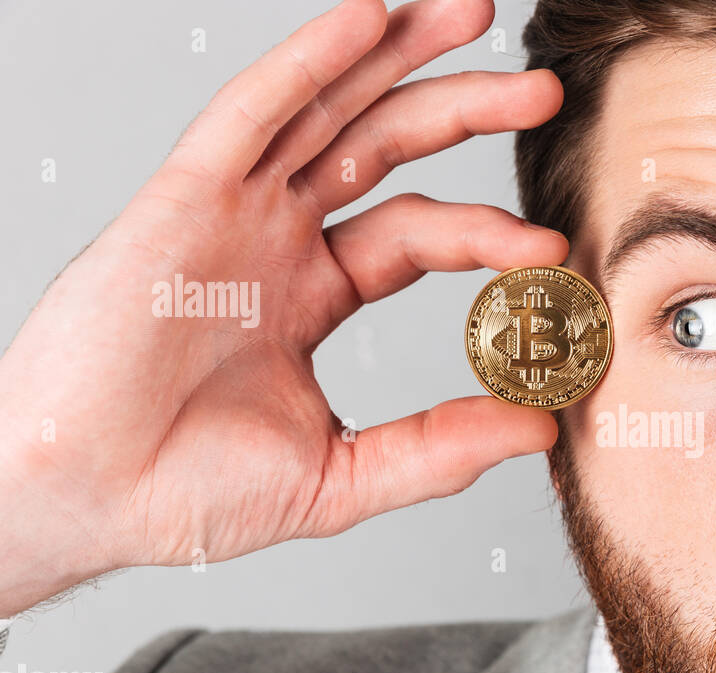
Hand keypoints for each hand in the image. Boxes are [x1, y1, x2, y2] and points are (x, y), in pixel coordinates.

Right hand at [0, 0, 564, 615]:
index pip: (417, 236)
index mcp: (310, 294)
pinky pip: (251, 113)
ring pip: (325, 109)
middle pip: (383, 149)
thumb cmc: (186, 493)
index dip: (486, 234)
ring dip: (397, 56)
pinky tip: (367, 19)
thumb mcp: (342, 475)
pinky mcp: (182, 201)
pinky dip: (309, 63)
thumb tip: (540, 426)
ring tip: (472, 13)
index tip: (552, 252)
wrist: (85, 502)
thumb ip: (439, 448)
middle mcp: (275, 239)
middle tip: (541, 92)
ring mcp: (230, 214)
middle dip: (461, 110)